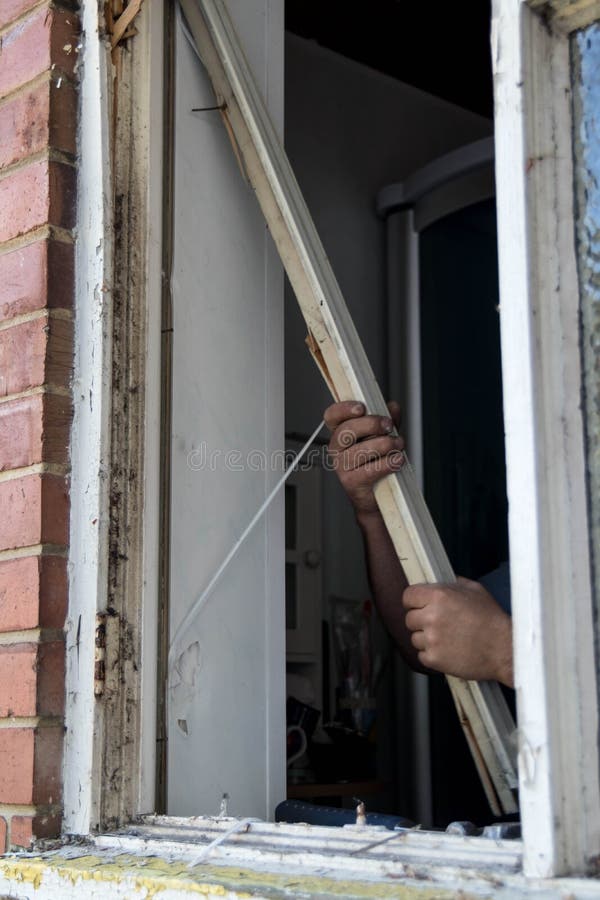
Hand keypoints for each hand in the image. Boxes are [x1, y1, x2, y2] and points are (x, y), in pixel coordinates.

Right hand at [324, 400, 404, 517]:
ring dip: (385, 445)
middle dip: (371, 424)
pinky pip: (370, 470)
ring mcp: (342, 466)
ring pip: (361, 450)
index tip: (361, 407)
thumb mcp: (383, 436)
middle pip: (346, 430)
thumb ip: (387, 420)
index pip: (332, 416)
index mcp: (340, 433)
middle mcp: (337, 449)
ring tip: (398, 445)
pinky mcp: (351, 482)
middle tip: (388, 425)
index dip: (343, 409)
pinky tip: (397, 460)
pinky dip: (387, 463)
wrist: (377, 496)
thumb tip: (393, 407)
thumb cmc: (376, 463)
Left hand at [402, 577, 513, 686]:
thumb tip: (441, 582)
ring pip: (414, 638)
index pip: (408, 596)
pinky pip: (422, 655)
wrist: (505, 649)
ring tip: (447, 638)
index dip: (413, 601)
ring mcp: (431, 639)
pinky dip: (432, 655)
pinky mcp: (434, 659)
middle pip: (409, 618)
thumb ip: (453, 584)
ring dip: (426, 639)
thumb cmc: (492, 620)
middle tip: (438, 624)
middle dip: (421, 620)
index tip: (418, 605)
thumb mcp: (475, 590)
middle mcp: (431, 616)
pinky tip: (448, 650)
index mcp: (438, 596)